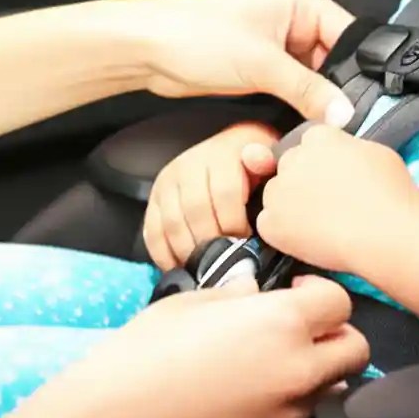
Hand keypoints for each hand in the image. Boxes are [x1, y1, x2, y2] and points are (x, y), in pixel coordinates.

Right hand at [0, 276, 369, 417]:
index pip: (339, 300)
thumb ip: (238, 292)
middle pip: (354, 347)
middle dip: (334, 331)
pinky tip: (260, 380)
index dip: (318, 289)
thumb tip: (256, 289)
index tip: (297, 288)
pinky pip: (304, 409)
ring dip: (320, 365)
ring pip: (335, 383)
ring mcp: (286, 409)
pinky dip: (296, 393)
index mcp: (281, 323)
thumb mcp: (192, 302)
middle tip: (301, 321)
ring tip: (278, 353)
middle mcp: (295, 369)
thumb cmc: (143, 354)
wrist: (113, 414)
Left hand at [108, 0, 356, 125]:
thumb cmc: (192, 34)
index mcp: (299, 2)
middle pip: (334, 59)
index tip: (363, 101)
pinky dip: (296, 104)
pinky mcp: (259, 67)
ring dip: (313, 99)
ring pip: (313, 78)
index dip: (360, 68)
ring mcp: (274, 45)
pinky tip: (297, 120)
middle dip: (335, 88)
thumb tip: (342, 111)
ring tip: (316, 120)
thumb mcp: (261, 64)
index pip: (349, 34)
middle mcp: (291, 20)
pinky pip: (291, 88)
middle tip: (340, 118)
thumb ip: (308, 90)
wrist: (145, 49)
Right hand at [144, 122, 279, 268]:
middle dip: (213, 242)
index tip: (246, 241)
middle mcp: (188, 166)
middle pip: (196, 212)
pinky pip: (153, 232)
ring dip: (190, 251)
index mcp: (219, 155)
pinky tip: (181, 267)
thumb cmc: (250, 164)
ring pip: (173, 224)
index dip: (235, 223)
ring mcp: (167, 183)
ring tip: (207, 267)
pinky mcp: (154, 200)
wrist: (229, 150)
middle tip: (226, 261)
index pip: (224, 193)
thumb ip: (266, 161)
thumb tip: (259, 160)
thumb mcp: (265, 159)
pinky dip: (165, 255)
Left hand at [257, 125, 418, 272]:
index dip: (322, 162)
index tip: (334, 177)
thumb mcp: (376, 152)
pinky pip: (270, 225)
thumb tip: (345, 157)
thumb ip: (350, 149)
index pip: (311, 143)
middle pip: (289, 166)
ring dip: (291, 207)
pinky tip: (310, 240)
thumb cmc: (391, 192)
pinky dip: (284, 234)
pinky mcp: (271, 222)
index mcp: (319, 137)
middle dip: (302, 181)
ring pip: (276, 195)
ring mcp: (278, 190)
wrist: (385, 232)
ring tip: (321, 225)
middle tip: (327, 202)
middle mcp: (293, 158)